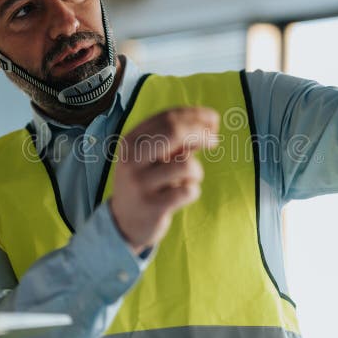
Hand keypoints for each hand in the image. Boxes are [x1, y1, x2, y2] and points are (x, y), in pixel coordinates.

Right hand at [110, 107, 219, 253]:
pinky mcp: (152, 206)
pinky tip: (183, 195)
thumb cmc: (146, 182)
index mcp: (131, 141)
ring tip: (191, 179)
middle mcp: (132, 159)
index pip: (167, 117)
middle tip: (213, 140)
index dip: (195, 115)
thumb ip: (176, 140)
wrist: (123, 222)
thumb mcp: (154, 157)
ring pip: (186, 164)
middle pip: (174, 131)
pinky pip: (188, 191)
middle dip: (201, 132)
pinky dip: (193, 190)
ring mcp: (140, 183)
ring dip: (197, 170)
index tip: (213, 120)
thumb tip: (209, 124)